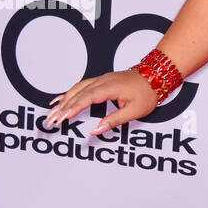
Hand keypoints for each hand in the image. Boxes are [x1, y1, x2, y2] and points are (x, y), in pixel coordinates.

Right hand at [43, 68, 159, 134]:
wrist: (155, 76)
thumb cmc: (147, 93)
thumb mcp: (134, 111)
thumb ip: (114, 121)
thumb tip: (96, 130)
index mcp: (110, 87)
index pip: (87, 98)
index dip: (73, 108)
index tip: (63, 117)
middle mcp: (102, 81)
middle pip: (77, 93)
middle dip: (63, 107)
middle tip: (52, 120)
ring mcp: (101, 79)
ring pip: (77, 88)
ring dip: (63, 100)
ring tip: (52, 112)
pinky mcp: (101, 81)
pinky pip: (81, 86)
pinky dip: (69, 93)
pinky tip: (61, 99)